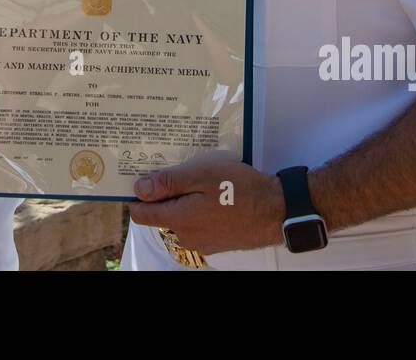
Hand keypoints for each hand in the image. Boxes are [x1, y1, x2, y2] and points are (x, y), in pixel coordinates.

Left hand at [127, 153, 285, 255]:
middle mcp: (186, 237)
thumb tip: (139, 189)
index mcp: (178, 220)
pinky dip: (199, 210)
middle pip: (161, 215)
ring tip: (202, 182)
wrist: (277, 210)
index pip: (140, 214)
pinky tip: (214, 195)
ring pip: (180, 219)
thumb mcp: (201, 175)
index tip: (143, 178)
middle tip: (181, 173)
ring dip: (184, 202)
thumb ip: (167, 184)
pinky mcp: (216, 243)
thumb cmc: (240, 189)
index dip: (138, 195)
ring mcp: (202, 243)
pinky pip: (197, 225)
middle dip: (165, 195)